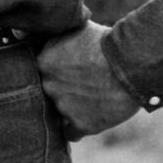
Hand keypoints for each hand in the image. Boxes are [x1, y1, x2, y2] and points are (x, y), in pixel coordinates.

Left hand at [37, 20, 140, 140]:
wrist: (133, 63)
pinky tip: (87, 121)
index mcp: (42, 62)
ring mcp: (64, 106)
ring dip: (72, 108)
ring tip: (93, 99)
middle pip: (49, 92)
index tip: (67, 72)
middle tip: (81, 85)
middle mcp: (48, 85)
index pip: (40, 72)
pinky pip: (71, 133)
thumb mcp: (74, 29)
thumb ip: (54, 37)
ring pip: (61, 111)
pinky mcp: (82, 124)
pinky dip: (78, 128)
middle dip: (63, 89)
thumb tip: (29, 33)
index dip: (54, 73)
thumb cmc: (106, 42)